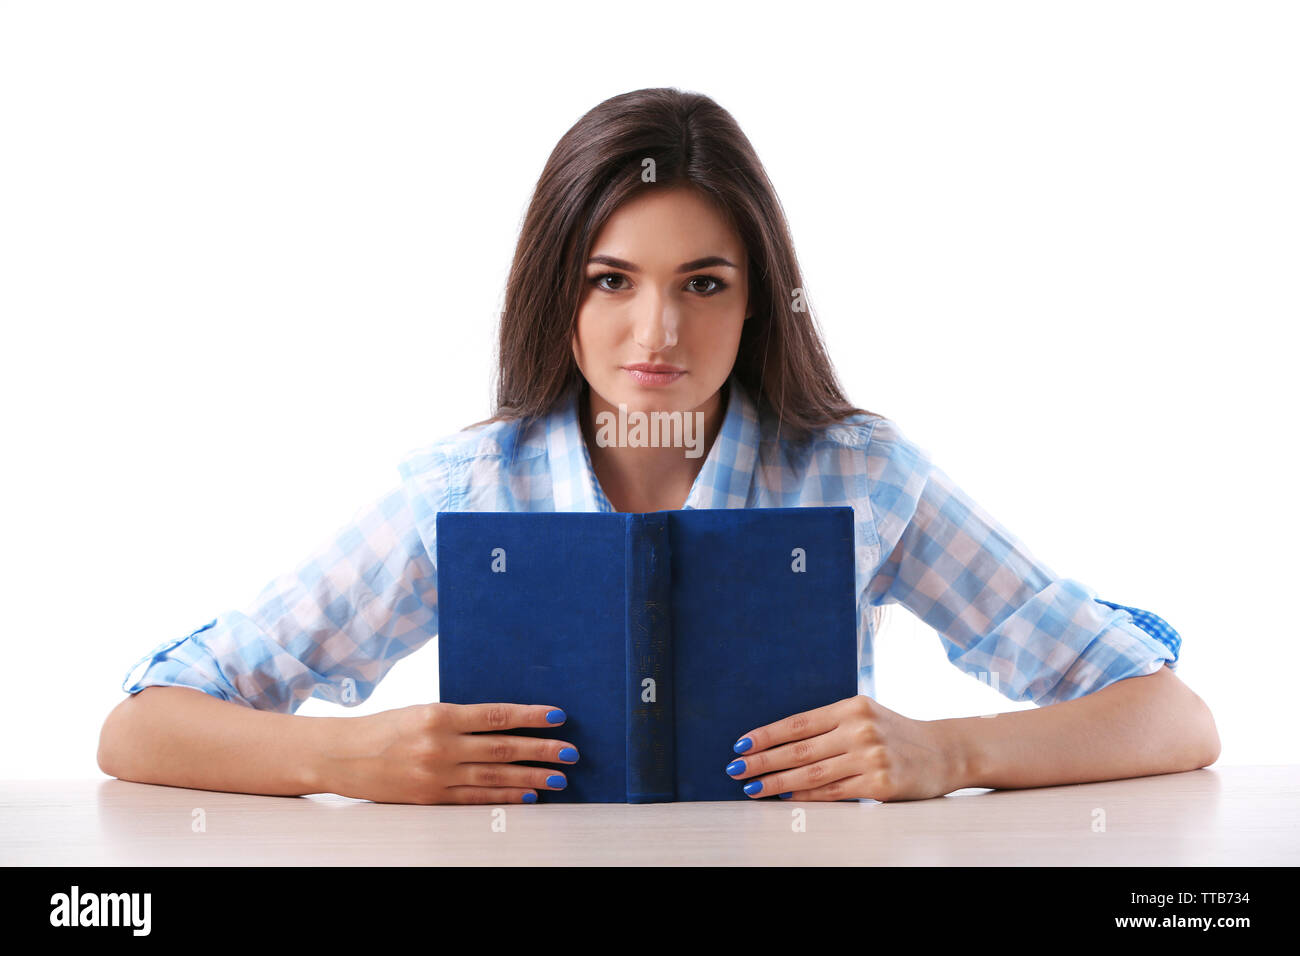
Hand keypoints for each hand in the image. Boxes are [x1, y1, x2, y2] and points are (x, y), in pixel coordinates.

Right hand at [322, 702, 578, 804]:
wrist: (342, 755)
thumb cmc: (385, 727)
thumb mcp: (422, 711)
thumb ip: (459, 719)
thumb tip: (504, 723)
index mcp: (439, 715)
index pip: (496, 715)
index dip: (530, 716)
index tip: (558, 716)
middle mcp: (441, 745)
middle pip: (502, 748)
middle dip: (541, 750)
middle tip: (570, 752)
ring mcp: (436, 774)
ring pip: (494, 776)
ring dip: (530, 778)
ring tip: (559, 778)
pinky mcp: (430, 797)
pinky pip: (476, 798)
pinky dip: (504, 797)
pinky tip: (527, 796)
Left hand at [724, 695, 963, 801]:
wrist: (946, 751)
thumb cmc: (897, 734)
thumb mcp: (866, 716)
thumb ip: (830, 727)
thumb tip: (782, 746)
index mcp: (851, 707)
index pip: (798, 723)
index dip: (766, 735)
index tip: (741, 744)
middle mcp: (860, 729)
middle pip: (799, 749)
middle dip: (762, 761)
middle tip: (734, 768)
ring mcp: (870, 758)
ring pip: (811, 774)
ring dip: (776, 783)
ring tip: (752, 788)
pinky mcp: (880, 785)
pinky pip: (834, 794)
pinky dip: (806, 798)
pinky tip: (787, 799)